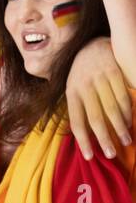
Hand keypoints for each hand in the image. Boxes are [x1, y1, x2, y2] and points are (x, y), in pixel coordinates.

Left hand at [65, 36, 132, 159]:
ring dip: (120, 128)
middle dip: (104, 139)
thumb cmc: (82, 73)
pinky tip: (130, 122)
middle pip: (95, 118)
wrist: (92, 46)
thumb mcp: (73, 87)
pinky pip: (123, 96)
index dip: (82, 140)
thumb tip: (82, 134)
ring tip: (126, 141)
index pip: (75, 121)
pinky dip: (128, 112)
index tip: (89, 157)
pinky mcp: (114, 72)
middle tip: (112, 154)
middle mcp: (84, 86)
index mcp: (71, 93)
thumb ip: (78, 107)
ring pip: (112, 109)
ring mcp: (99, 79)